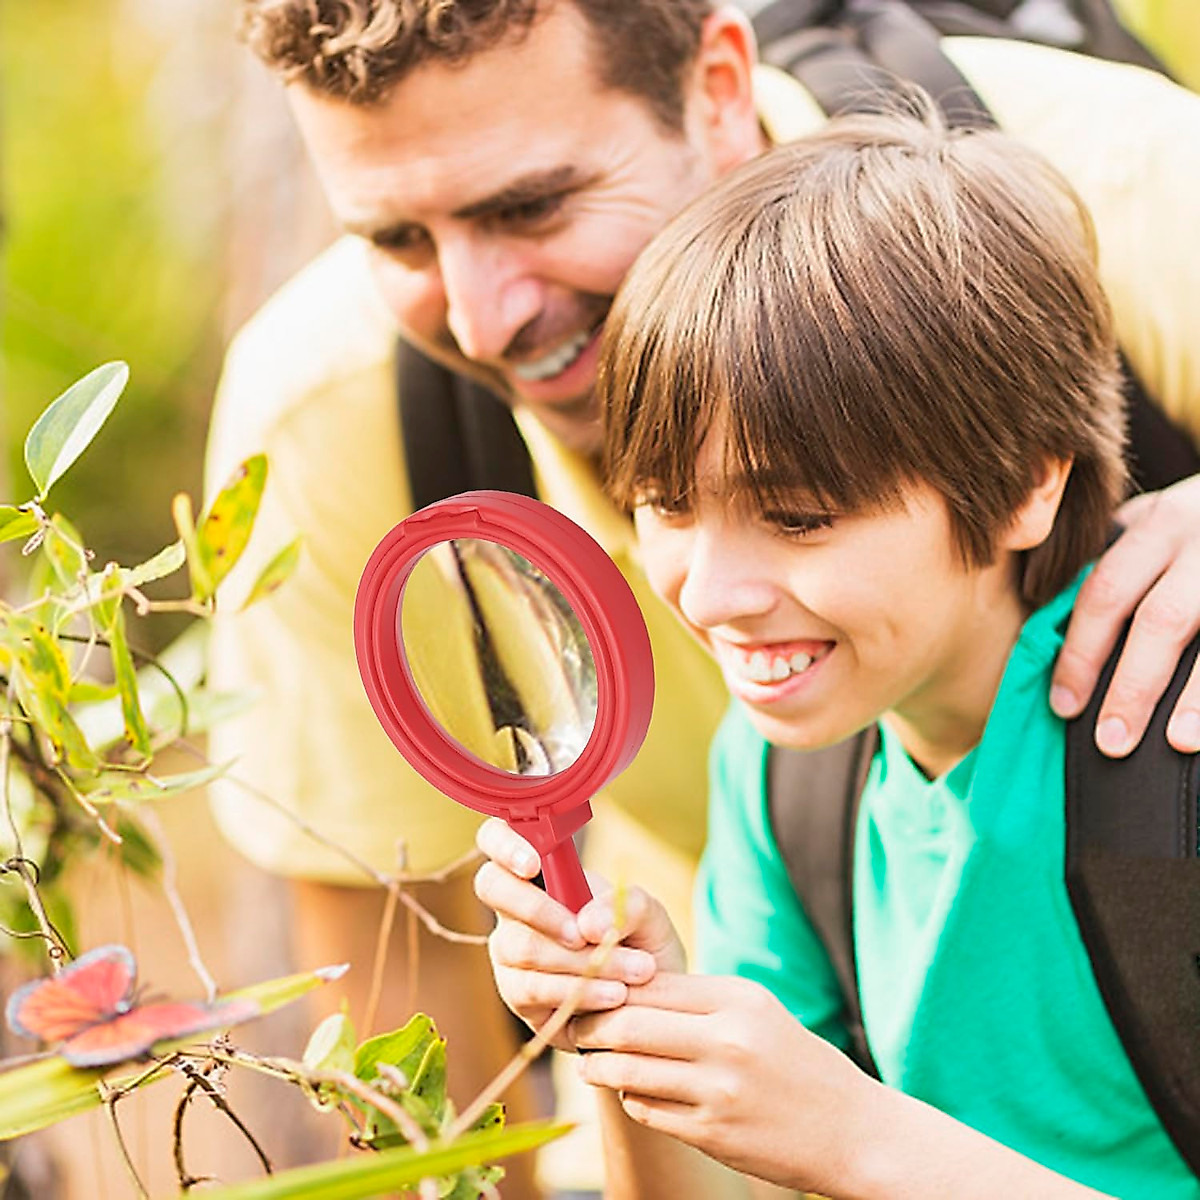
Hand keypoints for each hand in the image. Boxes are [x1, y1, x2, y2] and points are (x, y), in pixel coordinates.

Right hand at [473, 818, 681, 1048]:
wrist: (651, 1001)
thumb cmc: (642, 944)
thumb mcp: (649, 915)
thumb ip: (625, 905)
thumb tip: (586, 923)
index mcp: (543, 871)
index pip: (498, 838)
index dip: (505, 844)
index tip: (534, 863)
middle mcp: (516, 906)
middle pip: (491, 886)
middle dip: (536, 908)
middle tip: (581, 933)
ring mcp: (510, 950)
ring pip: (520, 945)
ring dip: (579, 960)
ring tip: (633, 972)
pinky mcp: (517, 993)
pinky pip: (532, 988)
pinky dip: (578, 990)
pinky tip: (614, 994)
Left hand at [572, 973, 876, 1195]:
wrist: (851, 1131)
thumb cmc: (794, 1061)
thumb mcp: (755, 1011)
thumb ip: (696, 999)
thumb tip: (623, 987)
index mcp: (737, 1000)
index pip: (648, 984)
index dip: (607, 986)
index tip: (587, 990)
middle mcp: (727, 1041)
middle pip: (626, 1024)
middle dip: (589, 1025)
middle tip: (574, 1027)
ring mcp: (718, 1092)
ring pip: (626, 1070)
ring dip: (598, 1066)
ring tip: (592, 1062)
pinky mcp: (712, 1134)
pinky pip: (646, 1109)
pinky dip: (630, 1098)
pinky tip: (634, 1091)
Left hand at [1051, 474, 1199, 755]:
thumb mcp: (1164, 521)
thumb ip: (1123, 561)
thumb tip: (1063, 635)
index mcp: (1160, 523)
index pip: (1104, 593)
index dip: (1080, 654)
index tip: (1064, 705)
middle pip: (1159, 619)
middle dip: (1131, 685)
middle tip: (1110, 741)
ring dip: (1196, 695)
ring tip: (1178, 742)